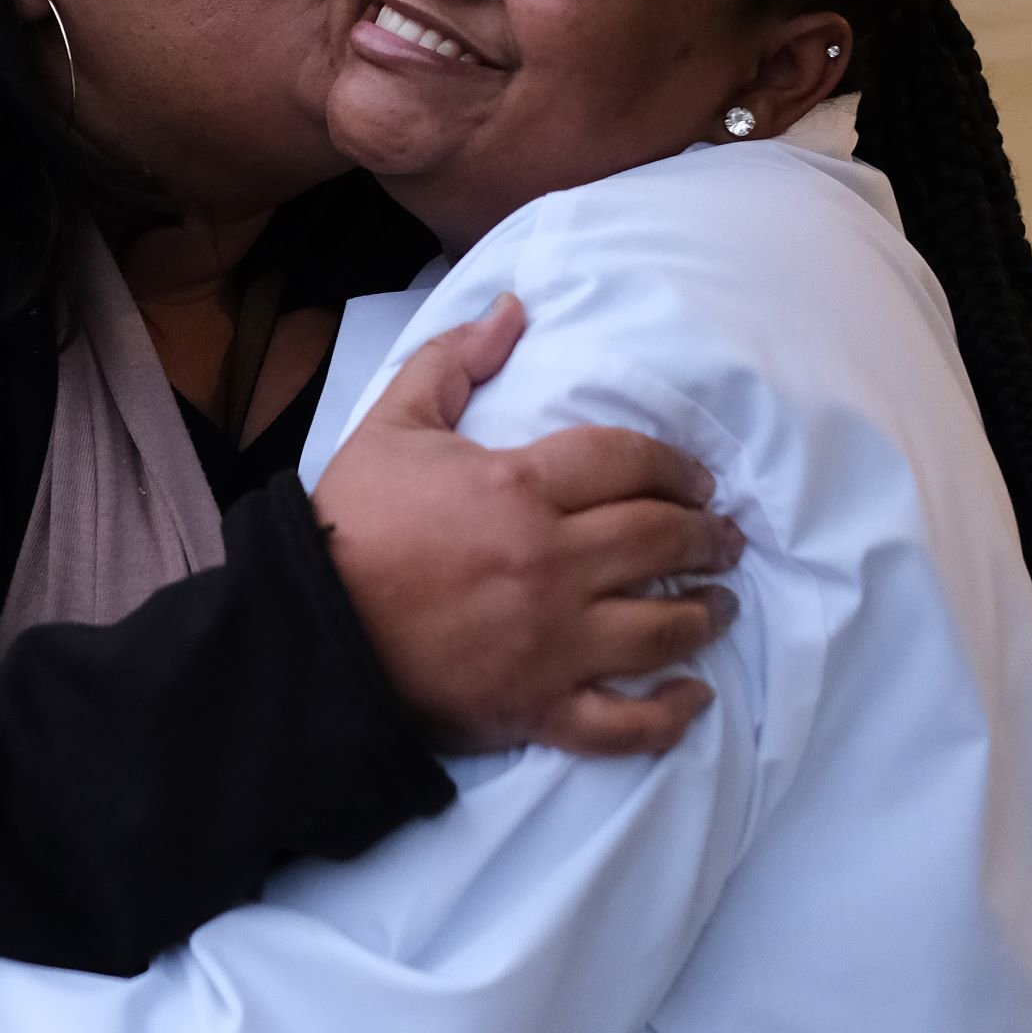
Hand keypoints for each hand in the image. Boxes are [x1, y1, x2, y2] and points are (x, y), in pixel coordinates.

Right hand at [312, 297, 742, 755]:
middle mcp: (550, 564)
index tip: (696, 479)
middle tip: (725, 538)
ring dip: (705, 613)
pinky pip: (624, 723)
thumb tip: (511, 309)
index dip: (676, 465)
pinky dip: (668, 715)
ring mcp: (550, 643)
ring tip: (721, 604)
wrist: (306, 633)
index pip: (630, 462)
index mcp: (520, 488)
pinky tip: (694, 697)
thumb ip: (453, 362)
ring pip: (661, 628)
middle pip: (660, 540)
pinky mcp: (536, 708)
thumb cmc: (348, 527)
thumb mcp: (392, 426)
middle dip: (707, 536)